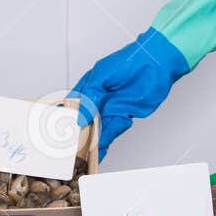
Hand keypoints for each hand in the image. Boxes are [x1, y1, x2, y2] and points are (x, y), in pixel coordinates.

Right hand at [70, 27, 189, 158]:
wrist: (156, 64)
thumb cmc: (129, 60)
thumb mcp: (101, 75)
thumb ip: (89, 97)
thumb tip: (80, 118)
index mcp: (88, 87)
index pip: (72, 106)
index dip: (65, 119)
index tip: (59, 132)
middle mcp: (98, 99)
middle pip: (85, 120)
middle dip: (78, 134)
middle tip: (70, 149)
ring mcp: (111, 108)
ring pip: (98, 128)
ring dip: (91, 141)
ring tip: (82, 156)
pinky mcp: (124, 114)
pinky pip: (113, 130)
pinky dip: (105, 140)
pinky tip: (98, 149)